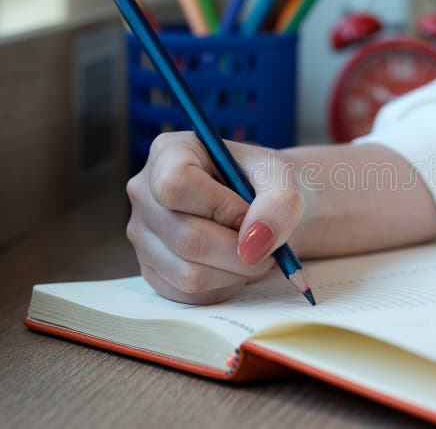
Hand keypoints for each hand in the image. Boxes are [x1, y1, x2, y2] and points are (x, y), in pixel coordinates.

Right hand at [126, 132, 305, 304]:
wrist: (263, 205)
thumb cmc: (265, 183)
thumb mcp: (281, 177)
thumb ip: (279, 202)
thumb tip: (254, 246)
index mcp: (169, 152)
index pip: (176, 185)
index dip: (220, 207)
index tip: (248, 212)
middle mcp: (144, 192)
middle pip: (186, 238)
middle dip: (241, 251)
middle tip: (271, 248)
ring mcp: (143, 234)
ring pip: (187, 274)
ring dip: (236, 273)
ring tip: (257, 255)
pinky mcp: (152, 269)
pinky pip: (187, 294)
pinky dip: (224, 287)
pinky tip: (237, 267)